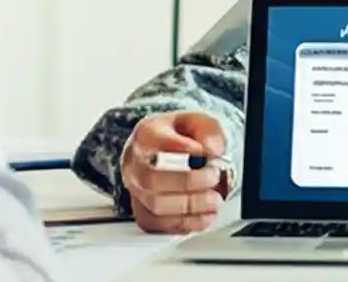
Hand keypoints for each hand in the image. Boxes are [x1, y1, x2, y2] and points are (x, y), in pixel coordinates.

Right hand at [122, 111, 232, 233]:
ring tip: (213, 200)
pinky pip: (158, 225)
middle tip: (213, 178)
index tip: (209, 154)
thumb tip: (212, 149)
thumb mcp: (199, 122)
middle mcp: (134, 163)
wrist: (167, 153)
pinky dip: (185, 223)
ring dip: (191, 206)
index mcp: (147, 134)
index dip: (187, 152)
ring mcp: (136, 191)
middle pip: (152, 180)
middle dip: (189, 182)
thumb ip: (209, 131)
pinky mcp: (143, 213)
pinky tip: (205, 216)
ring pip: (155, 206)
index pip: (161, 144)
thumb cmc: (181, 137)